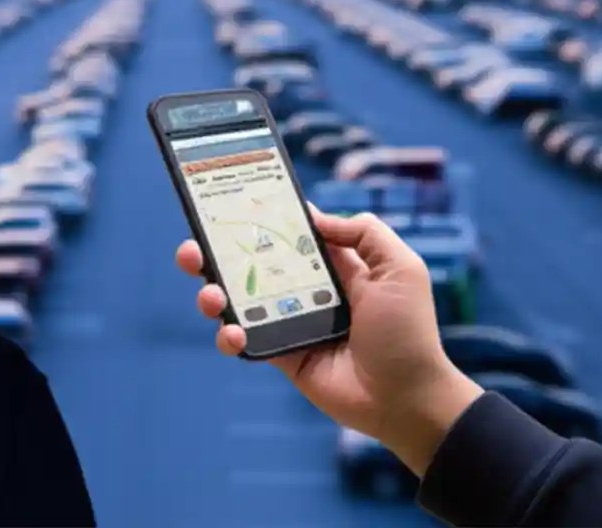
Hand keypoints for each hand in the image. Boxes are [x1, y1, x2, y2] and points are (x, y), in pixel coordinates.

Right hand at [175, 207, 482, 475]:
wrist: (405, 396)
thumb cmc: (408, 330)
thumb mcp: (399, 267)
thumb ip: (363, 233)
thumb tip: (314, 216)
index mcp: (332, 264)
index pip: (287, 233)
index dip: (259, 218)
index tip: (228, 204)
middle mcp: (304, 288)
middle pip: (250, 263)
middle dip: (215, 253)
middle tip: (192, 250)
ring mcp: (288, 321)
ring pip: (237, 301)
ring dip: (212, 294)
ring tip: (210, 296)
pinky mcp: (279, 353)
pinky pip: (243, 340)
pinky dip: (228, 336)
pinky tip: (234, 333)